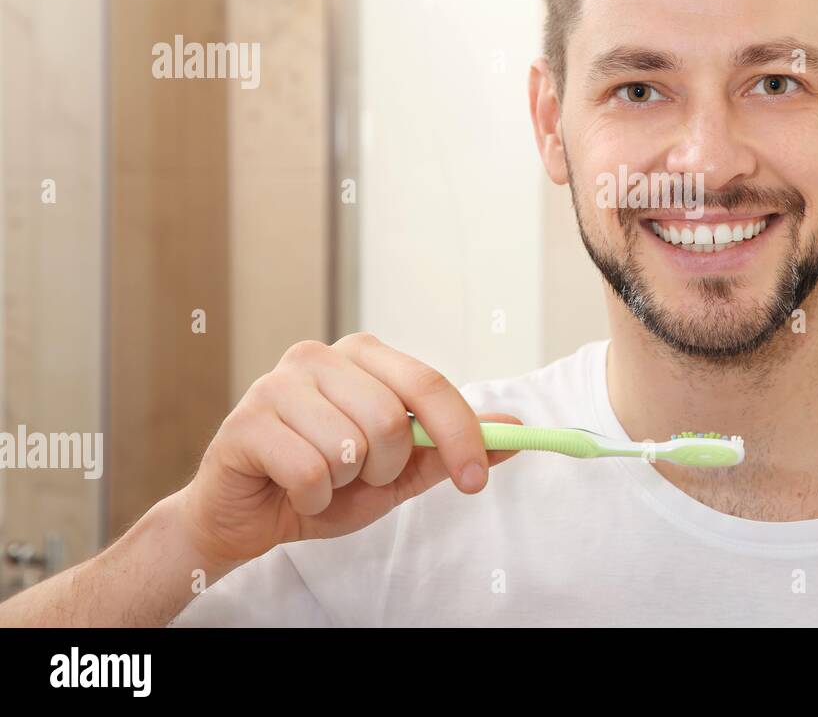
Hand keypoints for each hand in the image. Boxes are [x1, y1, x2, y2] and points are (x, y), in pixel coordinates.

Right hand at [177, 333, 519, 566]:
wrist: (246, 517)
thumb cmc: (324, 484)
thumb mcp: (399, 472)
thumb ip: (450, 447)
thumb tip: (514, 428)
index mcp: (364, 357)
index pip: (430, 384)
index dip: (461, 434)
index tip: (475, 481)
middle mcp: (320, 356)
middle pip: (390, 418)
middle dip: (385, 467)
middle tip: (359, 477)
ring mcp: (278, 383)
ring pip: (349, 446)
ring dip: (344, 484)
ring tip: (321, 479)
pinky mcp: (247, 421)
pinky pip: (310, 471)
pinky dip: (311, 498)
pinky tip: (291, 490)